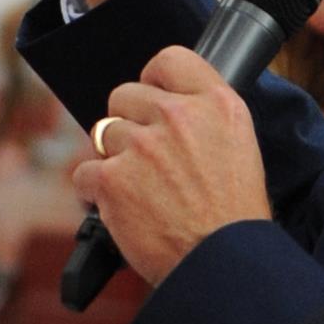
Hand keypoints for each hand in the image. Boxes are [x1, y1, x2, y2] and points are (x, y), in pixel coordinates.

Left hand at [71, 46, 269, 283]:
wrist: (223, 264)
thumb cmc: (233, 216)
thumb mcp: (238, 148)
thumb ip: (204, 117)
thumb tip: (168, 105)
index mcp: (217, 104)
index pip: (169, 60)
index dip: (154, 80)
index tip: (153, 100)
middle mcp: (179, 116)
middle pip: (125, 95)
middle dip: (129, 124)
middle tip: (148, 159)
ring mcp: (143, 145)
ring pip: (103, 133)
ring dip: (114, 160)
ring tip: (140, 190)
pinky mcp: (113, 179)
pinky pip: (84, 173)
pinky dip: (95, 192)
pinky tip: (120, 208)